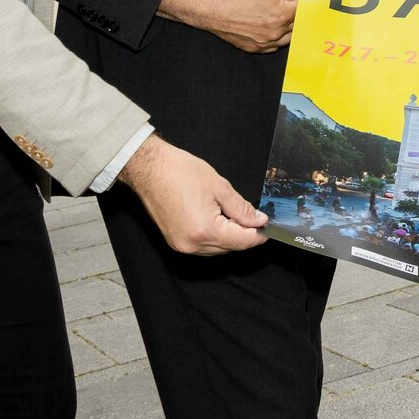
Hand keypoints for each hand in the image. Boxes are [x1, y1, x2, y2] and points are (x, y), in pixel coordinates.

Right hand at [119, 136, 266, 253]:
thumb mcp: (220, 187)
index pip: (242, 242)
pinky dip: (214, 236)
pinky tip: (217, 219)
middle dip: (244, 234)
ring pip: (217, 249)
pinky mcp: (175, 242)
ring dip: (229, 236)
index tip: (268, 228)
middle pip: (230, 247)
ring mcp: (182, 246)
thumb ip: (242, 208)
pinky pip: (203, 246)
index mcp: (205, 230)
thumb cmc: (180, 172)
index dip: (259, 235)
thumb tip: (258, 221)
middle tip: (254, 216)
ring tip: (232, 214)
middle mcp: (192, 244)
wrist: (150, 169)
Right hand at [159, 0, 299, 51]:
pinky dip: (274, 37)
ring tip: (270, 12)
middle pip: (296, 23)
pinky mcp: (254, 48)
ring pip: (286, 37)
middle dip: (290, 11)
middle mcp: (275, 33)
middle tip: (276, 0)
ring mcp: (265, 43)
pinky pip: (273, 46)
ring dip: (285, 26)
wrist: (211, 7)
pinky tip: (265, 25)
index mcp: (281, 15)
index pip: (302, 9)